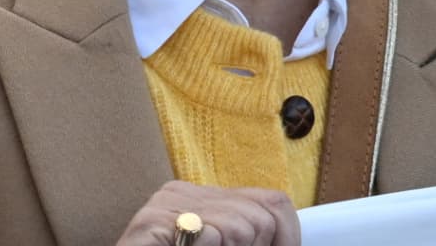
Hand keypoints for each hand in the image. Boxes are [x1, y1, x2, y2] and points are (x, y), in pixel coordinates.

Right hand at [113, 182, 299, 245]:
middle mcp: (182, 194)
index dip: (283, 239)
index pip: (273, 204)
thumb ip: (250, 241)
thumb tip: (285, 231)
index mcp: (203, 201)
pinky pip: (209, 231)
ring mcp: (164, 205)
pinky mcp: (150, 224)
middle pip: (263, 213)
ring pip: (244, 224)